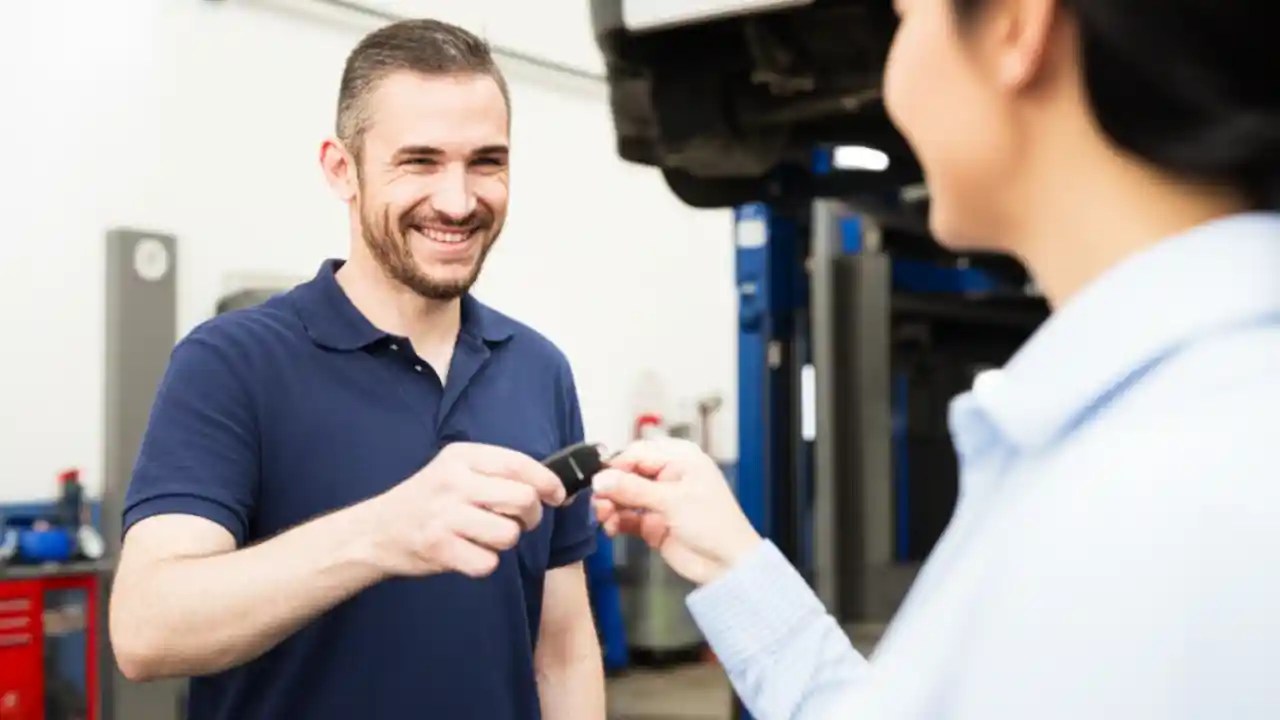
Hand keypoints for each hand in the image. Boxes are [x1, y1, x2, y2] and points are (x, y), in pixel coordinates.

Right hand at [367, 442, 565, 577]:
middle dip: (530, 516)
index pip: (518, 464)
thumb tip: (551, 486)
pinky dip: (484, 563)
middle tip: (519, 521)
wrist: (376, 531)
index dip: (547, 481)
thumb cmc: (427, 501)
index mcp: (461, 457)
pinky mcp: (438, 548)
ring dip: (505, 542)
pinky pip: (488, 563)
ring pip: (508, 534)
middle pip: (522, 499)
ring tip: (486, 537)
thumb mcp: (455, 471)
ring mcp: (444, 516)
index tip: (557, 495)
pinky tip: (468, 553)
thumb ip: (495, 473)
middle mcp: (453, 482)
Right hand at [591, 438, 761, 585]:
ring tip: (605, 518)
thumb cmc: (716, 524)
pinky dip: (616, 522)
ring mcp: (660, 500)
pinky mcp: (653, 523)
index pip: (638, 453)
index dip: (616, 466)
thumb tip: (602, 479)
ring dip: (611, 506)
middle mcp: (668, 476)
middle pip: (627, 474)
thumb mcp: (673, 500)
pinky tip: (611, 528)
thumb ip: (634, 489)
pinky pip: (627, 518)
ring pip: (624, 496)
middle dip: (611, 488)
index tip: (599, 481)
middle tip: (600, 502)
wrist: (728, 565)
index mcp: (680, 458)